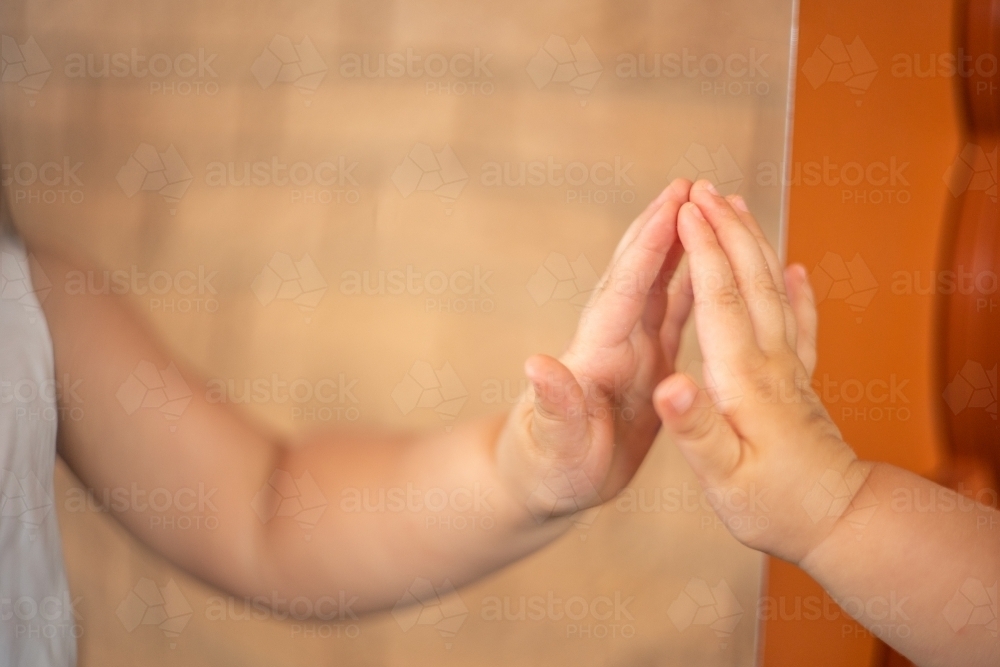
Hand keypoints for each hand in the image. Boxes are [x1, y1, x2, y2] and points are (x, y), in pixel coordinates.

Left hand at [495, 179, 694, 521]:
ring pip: (659, 287)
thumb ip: (553, 408)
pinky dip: (692, 287)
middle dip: (662, 228)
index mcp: (596, 356)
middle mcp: (612, 344)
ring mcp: (629, 352)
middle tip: (690, 183)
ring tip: (705, 207)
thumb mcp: (552, 446)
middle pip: (638, 273)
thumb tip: (537, 363)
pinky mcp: (645, 367)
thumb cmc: (546, 470)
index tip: (672, 206)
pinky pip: (673, 316)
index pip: (624, 293)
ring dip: (678, 247)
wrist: (544, 484)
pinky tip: (712, 267)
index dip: (648, 249)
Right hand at [652, 180, 865, 563]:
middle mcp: (770, 362)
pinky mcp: (800, 381)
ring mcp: (789, 368)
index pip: (719, 300)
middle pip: (749, 281)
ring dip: (753, 244)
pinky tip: (797, 271)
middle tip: (703, 188)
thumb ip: (695, 428)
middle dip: (725, 229)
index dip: (701, 251)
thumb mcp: (723, 478)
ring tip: (737, 206)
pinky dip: (797, 290)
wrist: (837, 522)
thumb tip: (669, 382)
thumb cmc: (773, 505)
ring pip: (774, 290)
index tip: (685, 208)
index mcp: (743, 380)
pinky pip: (800, 323)